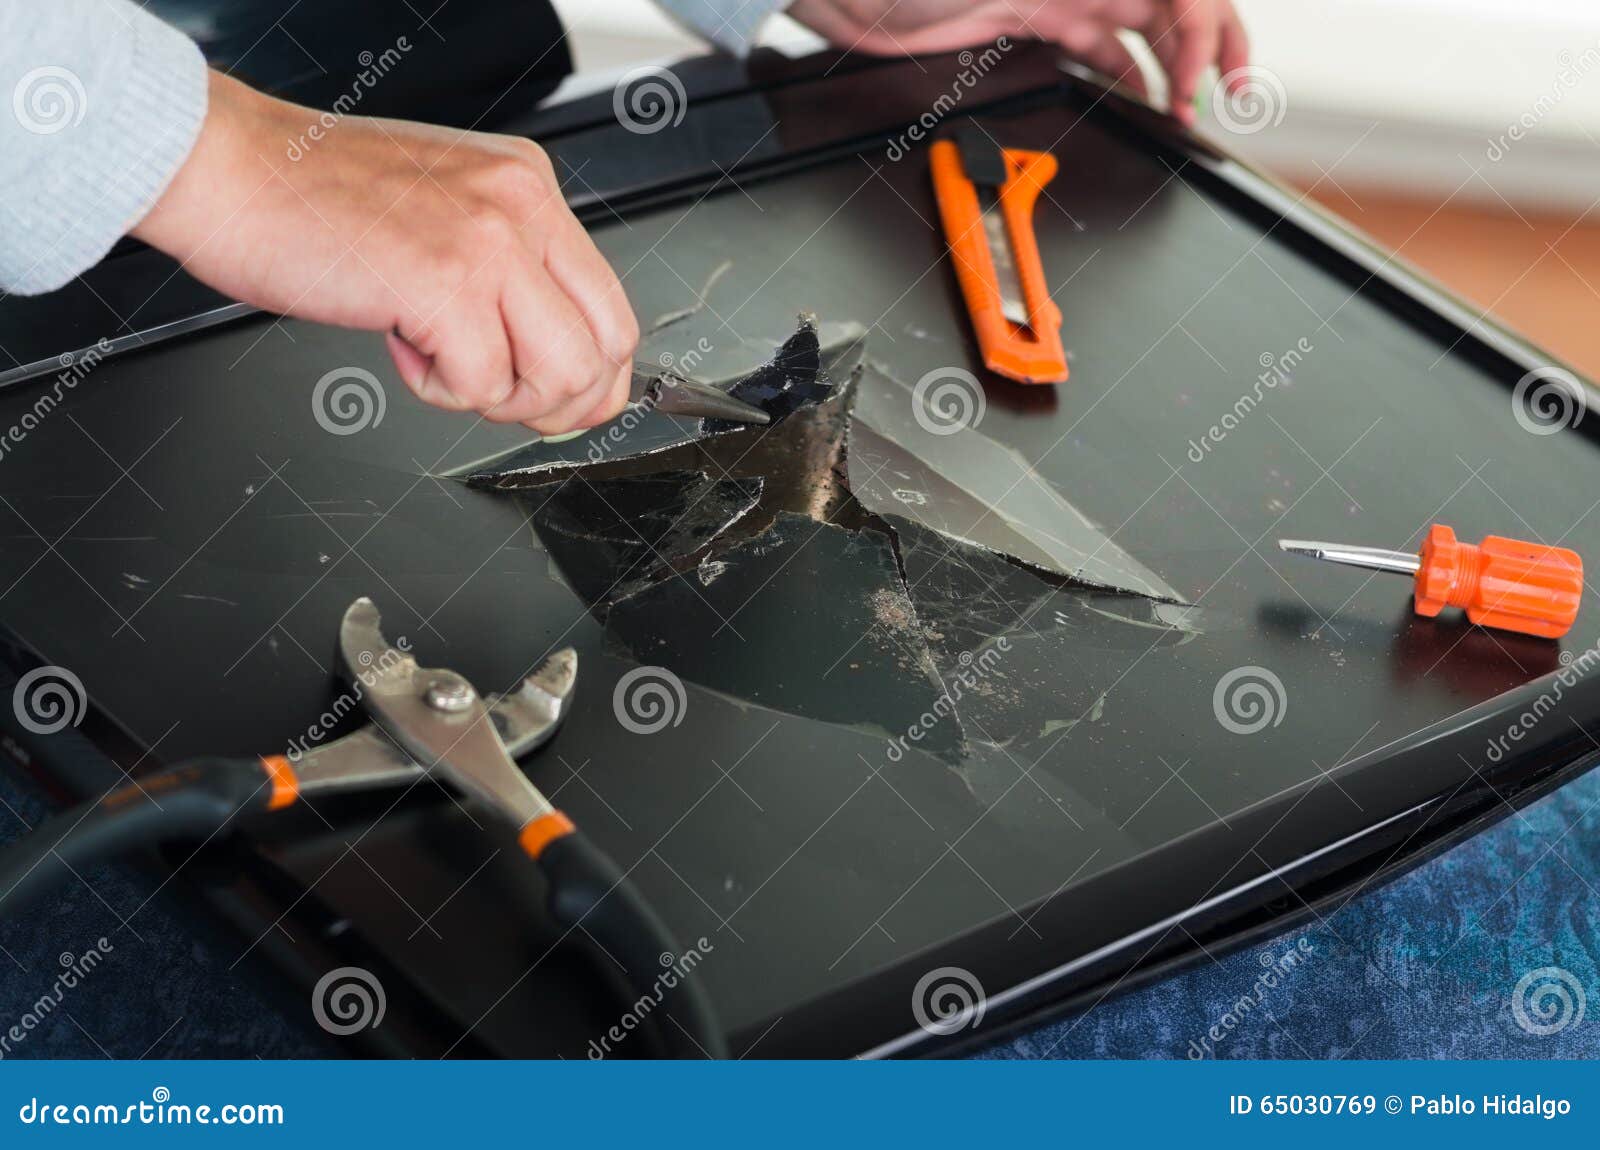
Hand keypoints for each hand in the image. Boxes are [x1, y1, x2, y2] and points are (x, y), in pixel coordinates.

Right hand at [131, 71, 638, 433]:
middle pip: (605, 348)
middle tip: (503, 398)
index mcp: (528, 187)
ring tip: (444, 364)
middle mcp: (523, 207)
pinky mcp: (446, 285)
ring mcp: (491, 244)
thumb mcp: (442, 211)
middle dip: (561, 402)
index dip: (595, 376)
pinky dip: (439, 391)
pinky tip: (401, 346)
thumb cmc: (312, 197)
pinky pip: (482, 386)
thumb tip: (556, 359)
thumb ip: (505, 271)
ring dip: (502, 398)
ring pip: (562, 374)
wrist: (227, 169)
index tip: (562, 401)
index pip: (611, 306)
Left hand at [786, 0, 1249, 126]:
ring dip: (1178, 67)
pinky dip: (1131, 75)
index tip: (1204, 79)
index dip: (1210, 29)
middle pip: (1180, 1)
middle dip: (1216, 46)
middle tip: (1231, 97)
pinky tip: (1147, 101)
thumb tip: (1160, 6)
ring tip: (1192, 111)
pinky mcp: (1039, 20)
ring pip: (1148, 27)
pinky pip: (1103, 47)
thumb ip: (1077, 0)